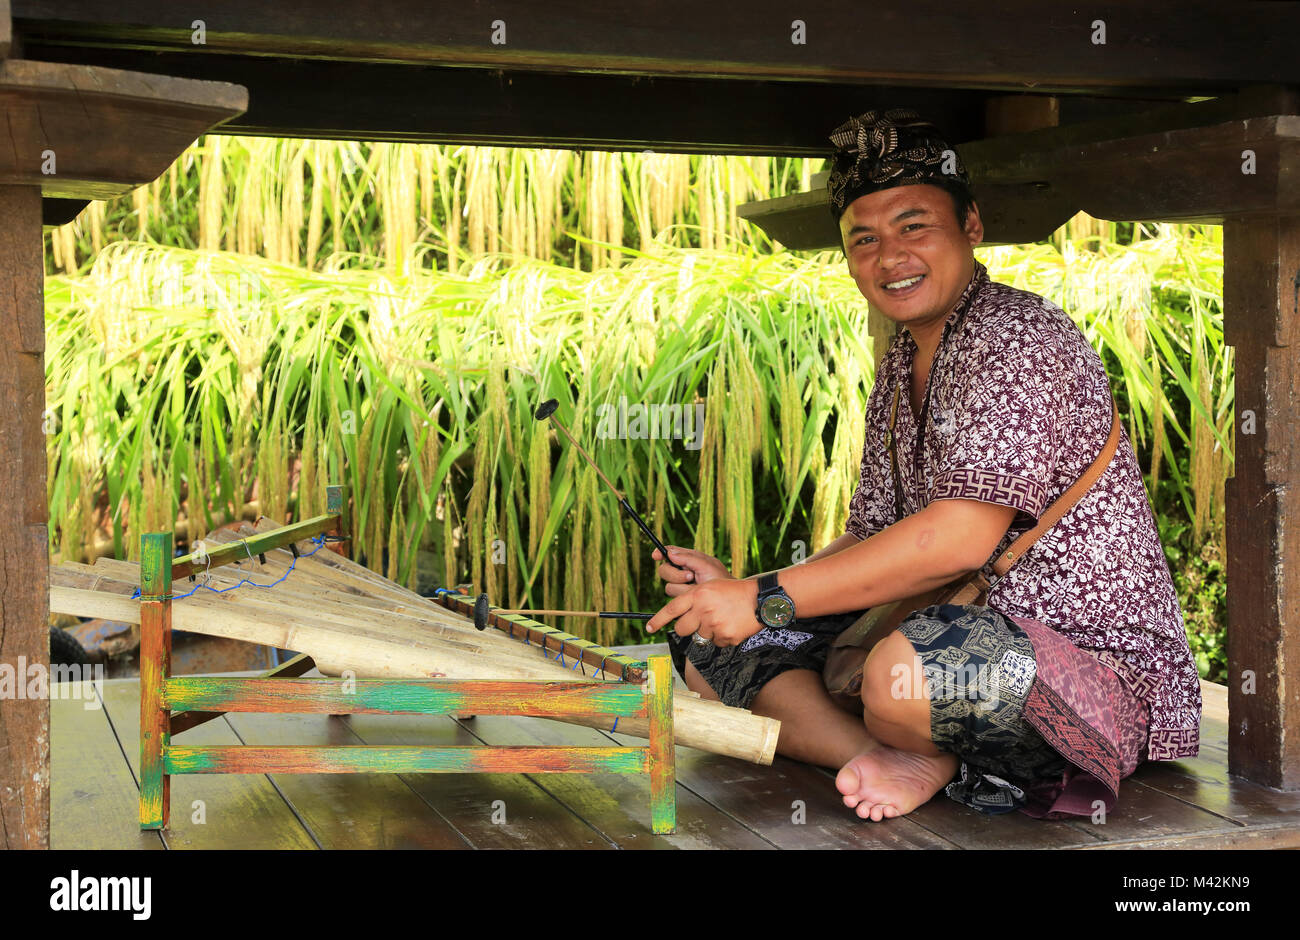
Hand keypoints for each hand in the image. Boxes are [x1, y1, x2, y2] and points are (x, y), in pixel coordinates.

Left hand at [645, 578, 762, 648]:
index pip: (671, 609)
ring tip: (723, 618)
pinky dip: (721, 637)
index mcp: (698, 594)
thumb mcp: (710, 587)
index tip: (649, 629)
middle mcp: (703, 609)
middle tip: (698, 622)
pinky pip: (715, 642)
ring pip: (700, 636)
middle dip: (686, 628)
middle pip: (681, 629)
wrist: (760, 600)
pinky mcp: (725, 636)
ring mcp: (714, 624)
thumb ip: (693, 600)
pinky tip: (731, 625)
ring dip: (708, 631)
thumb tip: (678, 618)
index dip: (657, 620)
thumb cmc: (733, 592)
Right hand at [652, 545, 731, 596]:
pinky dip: (685, 596)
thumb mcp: (707, 565)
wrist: (727, 599)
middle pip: (664, 570)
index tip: (656, 556)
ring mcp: (681, 586)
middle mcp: (682, 571)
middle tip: (691, 576)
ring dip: (683, 587)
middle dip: (676, 574)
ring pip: (669, 587)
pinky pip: (674, 599)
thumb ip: (688, 558)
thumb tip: (670, 553)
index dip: (660, 553)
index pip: (669, 553)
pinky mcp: (682, 599)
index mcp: (688, 559)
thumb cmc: (720, 579)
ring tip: (698, 587)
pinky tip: (695, 596)